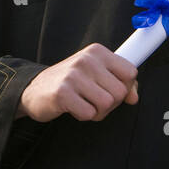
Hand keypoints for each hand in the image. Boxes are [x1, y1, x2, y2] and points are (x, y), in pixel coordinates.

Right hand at [17, 43, 138, 122]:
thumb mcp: (96, 74)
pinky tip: (73, 108)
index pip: (130, 72)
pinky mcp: (62, 93)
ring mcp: (74, 75)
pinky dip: (83, 116)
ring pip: (107, 103)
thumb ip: (119, 82)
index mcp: (98, 52)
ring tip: (84, 104)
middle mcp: (87, 60)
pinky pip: (89, 113)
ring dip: (98, 111)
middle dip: (111, 104)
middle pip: (120, 91)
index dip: (125, 88)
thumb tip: (134, 97)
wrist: (34, 89)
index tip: (110, 90)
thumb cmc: (70, 82)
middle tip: (94, 101)